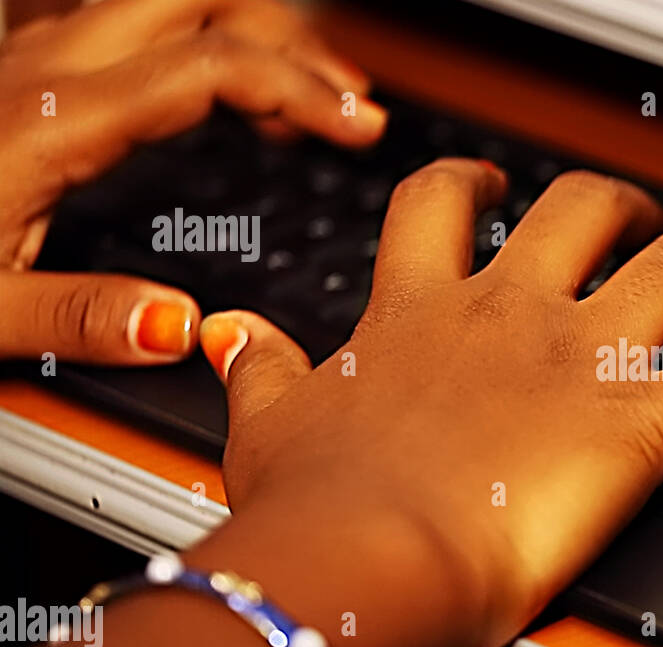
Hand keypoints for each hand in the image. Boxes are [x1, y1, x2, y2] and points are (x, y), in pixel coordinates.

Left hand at [0, 0, 384, 364]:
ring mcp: (40, 56)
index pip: (213, 66)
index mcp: (56, 117)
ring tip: (308, 93)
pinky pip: (140, 28)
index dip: (301, 87)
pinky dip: (206, 46)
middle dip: (292, 41)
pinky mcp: (31, 68)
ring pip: (173, 3)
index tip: (360, 125)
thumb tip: (181, 327)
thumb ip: (80, 319)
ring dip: (252, 33)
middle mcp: (53, 68)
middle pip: (204, 2)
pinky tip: (226, 99)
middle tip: (346, 99)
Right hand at [198, 160, 662, 646]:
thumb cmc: (319, 507)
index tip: (485, 184)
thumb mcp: (270, 425)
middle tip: (646, 214)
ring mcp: (585, 353)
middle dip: (621, 199)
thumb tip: (223, 336)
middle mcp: (511, 309)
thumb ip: (260, 369)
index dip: (469, 181)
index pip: (442, 205)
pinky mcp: (644, 415)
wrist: (364, 560)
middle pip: (582, 207)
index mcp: (422, 308)